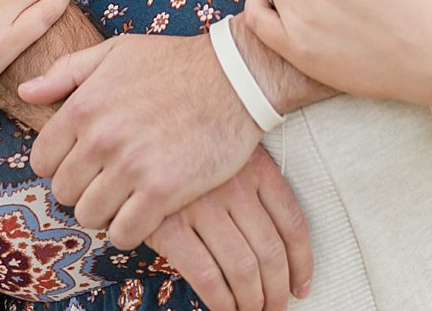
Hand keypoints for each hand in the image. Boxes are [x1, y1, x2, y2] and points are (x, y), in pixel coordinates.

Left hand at [22, 31, 262, 248]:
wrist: (233, 76)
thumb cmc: (172, 63)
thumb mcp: (113, 53)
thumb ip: (65, 73)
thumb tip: (26, 92)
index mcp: (83, 106)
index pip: (42, 159)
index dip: (57, 166)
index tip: (78, 165)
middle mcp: (101, 138)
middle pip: (63, 192)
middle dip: (79, 191)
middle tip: (103, 184)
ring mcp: (131, 166)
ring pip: (89, 216)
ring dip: (103, 213)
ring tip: (121, 200)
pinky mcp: (164, 190)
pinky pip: (125, 232)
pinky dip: (128, 230)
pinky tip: (142, 215)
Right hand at [148, 148, 310, 310]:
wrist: (129, 137)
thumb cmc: (181, 150)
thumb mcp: (227, 155)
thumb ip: (252, 189)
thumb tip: (281, 256)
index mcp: (254, 167)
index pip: (292, 224)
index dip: (302, 264)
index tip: (300, 287)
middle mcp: (232, 185)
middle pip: (270, 253)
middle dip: (276, 291)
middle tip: (274, 308)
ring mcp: (201, 206)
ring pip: (243, 269)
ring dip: (252, 301)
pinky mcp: (170, 225)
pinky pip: (208, 276)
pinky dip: (222, 302)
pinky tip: (226, 310)